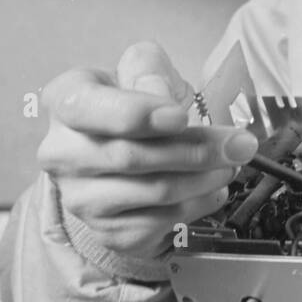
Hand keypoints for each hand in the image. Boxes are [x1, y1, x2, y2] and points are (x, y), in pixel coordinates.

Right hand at [37, 40, 258, 259]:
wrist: (128, 155)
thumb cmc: (138, 106)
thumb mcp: (145, 71)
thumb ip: (149, 69)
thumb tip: (161, 98)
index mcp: (66, 100)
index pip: (87, 108)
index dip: (137, 113)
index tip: (180, 116)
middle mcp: (61, 152)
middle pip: (130, 156)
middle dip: (195, 149)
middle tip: (239, 144)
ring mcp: (81, 198)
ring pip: (154, 192)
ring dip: (205, 177)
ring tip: (230, 163)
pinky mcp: (108, 231)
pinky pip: (163, 222)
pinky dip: (200, 204)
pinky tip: (211, 188)